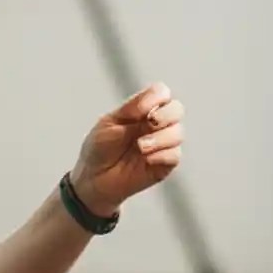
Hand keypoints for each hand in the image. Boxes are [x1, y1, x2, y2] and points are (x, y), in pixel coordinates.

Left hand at [69, 83, 184, 215]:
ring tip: (140, 147)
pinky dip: (162, 155)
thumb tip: (154, 99)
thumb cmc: (99, 149)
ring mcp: (162, 145)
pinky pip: (175, 155)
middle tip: (150, 123)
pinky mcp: (164, 165)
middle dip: (165, 115)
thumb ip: (131, 110)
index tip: (140, 110)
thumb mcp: (109, 123)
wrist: (93, 179)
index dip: (156, 96)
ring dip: (161, 138)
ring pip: (178, 133)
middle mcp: (156, 125)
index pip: (161, 93)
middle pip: (177, 109)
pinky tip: (146, 160)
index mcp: (142, 110)